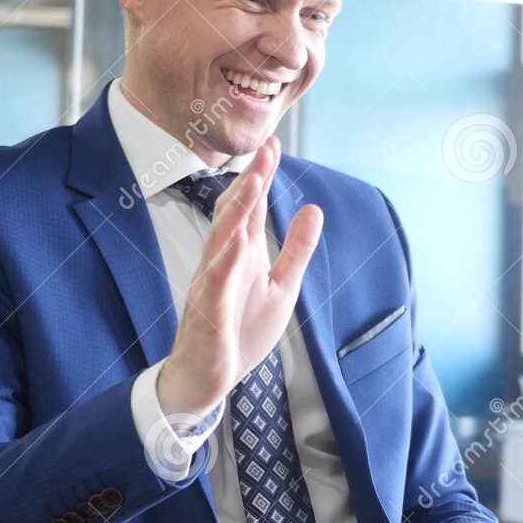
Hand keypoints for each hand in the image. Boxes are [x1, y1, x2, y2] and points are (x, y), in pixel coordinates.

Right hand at [156, 137, 322, 417]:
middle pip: (235, 214)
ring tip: (253, 181)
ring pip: (223, 240)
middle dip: (250, 182)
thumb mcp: (281, 285)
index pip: (252, 207)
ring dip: (237, 211)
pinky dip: (226, 261)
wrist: (207, 378)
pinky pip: (216, 282)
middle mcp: (224, 261)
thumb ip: (297, 248)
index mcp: (242, 253)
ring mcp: (212, 284)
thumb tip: (314, 207)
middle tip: (265, 150)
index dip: (263, 176)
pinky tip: (237, 240)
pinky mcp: (208, 311)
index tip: (274, 144)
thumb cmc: (240, 329)